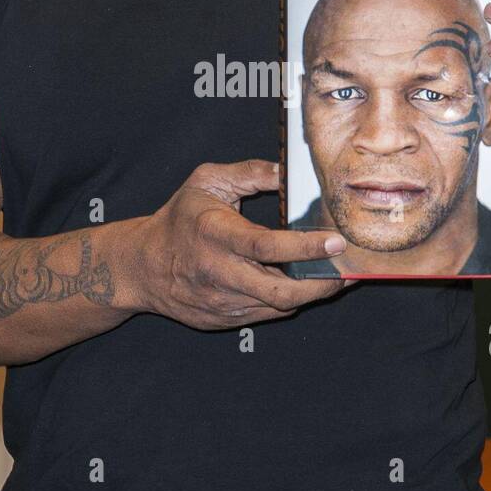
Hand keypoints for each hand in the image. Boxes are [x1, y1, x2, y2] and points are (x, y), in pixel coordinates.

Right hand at [131, 159, 350, 329]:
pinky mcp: (226, 319)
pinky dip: (291, 300)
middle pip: (280, 291)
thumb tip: (288, 171)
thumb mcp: (206, 182)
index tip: (335, 241)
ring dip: (312, 294)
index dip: (304, 248)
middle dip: (321, 284)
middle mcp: (220, 274)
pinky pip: (268, 313)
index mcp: (215, 235)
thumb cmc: (179, 219)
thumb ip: (249, 172)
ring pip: (279, 306)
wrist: (143, 267)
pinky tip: (306, 285)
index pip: (265, 247)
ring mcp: (223, 302)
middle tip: (348, 269)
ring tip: (338, 277)